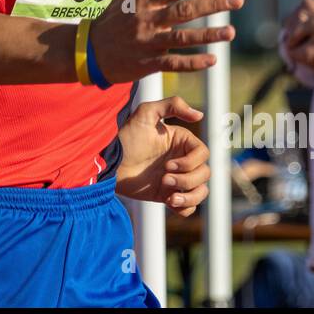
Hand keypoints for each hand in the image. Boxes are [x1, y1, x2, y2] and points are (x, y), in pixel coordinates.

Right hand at [89, 0, 243, 83]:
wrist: (89, 51)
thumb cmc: (112, 20)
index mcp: (145, 1)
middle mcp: (148, 20)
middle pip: (185, 11)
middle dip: (213, 5)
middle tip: (238, 0)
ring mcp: (148, 43)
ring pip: (182, 38)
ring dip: (208, 35)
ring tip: (231, 32)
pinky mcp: (148, 64)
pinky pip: (174, 64)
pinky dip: (193, 63)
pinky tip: (212, 60)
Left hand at [115, 96, 209, 216]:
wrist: (109, 163)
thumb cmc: (126, 136)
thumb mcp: (146, 113)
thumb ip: (173, 105)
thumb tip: (200, 115)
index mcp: (182, 142)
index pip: (203, 154)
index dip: (190, 163)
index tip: (169, 165)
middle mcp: (182, 160)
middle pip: (204, 174)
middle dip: (187, 180)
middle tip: (163, 179)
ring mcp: (176, 178)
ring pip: (200, 192)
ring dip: (190, 197)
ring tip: (170, 198)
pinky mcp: (167, 195)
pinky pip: (188, 207)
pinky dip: (185, 208)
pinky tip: (169, 203)